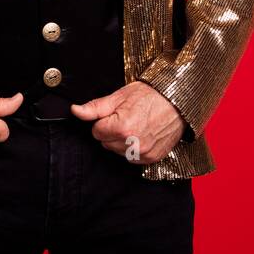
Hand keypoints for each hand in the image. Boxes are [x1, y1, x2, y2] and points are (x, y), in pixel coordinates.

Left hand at [69, 81, 186, 163]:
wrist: (177, 100)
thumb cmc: (150, 95)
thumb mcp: (119, 96)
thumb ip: (95, 107)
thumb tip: (75, 111)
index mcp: (121, 127)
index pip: (96, 131)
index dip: (104, 121)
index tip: (116, 113)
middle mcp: (132, 143)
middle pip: (106, 143)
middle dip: (112, 131)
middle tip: (127, 117)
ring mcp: (143, 153)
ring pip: (117, 151)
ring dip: (122, 141)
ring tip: (137, 124)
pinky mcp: (152, 158)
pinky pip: (132, 157)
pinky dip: (134, 148)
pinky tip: (143, 134)